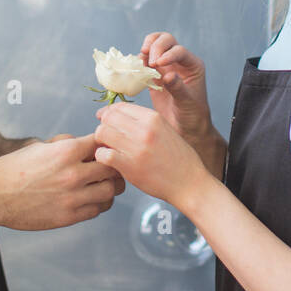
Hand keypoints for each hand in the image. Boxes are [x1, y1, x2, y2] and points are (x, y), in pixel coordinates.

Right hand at [0, 134, 125, 230]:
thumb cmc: (14, 168)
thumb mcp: (40, 147)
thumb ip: (66, 144)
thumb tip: (86, 145)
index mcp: (66, 152)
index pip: (102, 143)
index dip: (106, 145)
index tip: (105, 148)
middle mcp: (73, 174)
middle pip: (113, 168)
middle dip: (114, 166)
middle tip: (112, 167)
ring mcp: (72, 197)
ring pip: (110, 191)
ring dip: (111, 186)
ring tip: (105, 184)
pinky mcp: (68, 216)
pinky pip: (97, 209)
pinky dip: (100, 203)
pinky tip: (93, 198)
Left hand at [93, 102, 209, 209]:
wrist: (189, 183)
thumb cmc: (178, 159)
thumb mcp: (166, 130)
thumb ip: (144, 122)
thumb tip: (117, 114)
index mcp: (153, 118)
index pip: (120, 107)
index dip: (109, 113)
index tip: (107, 121)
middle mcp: (144, 129)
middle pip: (108, 118)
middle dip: (104, 126)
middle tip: (108, 138)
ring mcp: (137, 148)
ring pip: (102, 133)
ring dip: (101, 141)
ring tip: (108, 149)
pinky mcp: (130, 167)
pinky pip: (103, 154)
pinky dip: (101, 157)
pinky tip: (109, 161)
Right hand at [140, 32, 212, 143]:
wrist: (185, 127)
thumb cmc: (192, 115)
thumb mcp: (187, 102)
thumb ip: (178, 88)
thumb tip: (168, 75)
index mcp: (192, 66)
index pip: (179, 51)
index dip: (168, 54)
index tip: (158, 65)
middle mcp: (179, 62)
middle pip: (167, 40)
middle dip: (156, 46)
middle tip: (150, 60)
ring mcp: (166, 67)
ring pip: (154, 45)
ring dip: (146, 48)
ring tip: (141, 59)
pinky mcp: (153, 74)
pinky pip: (144, 61)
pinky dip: (139, 60)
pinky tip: (136, 68)